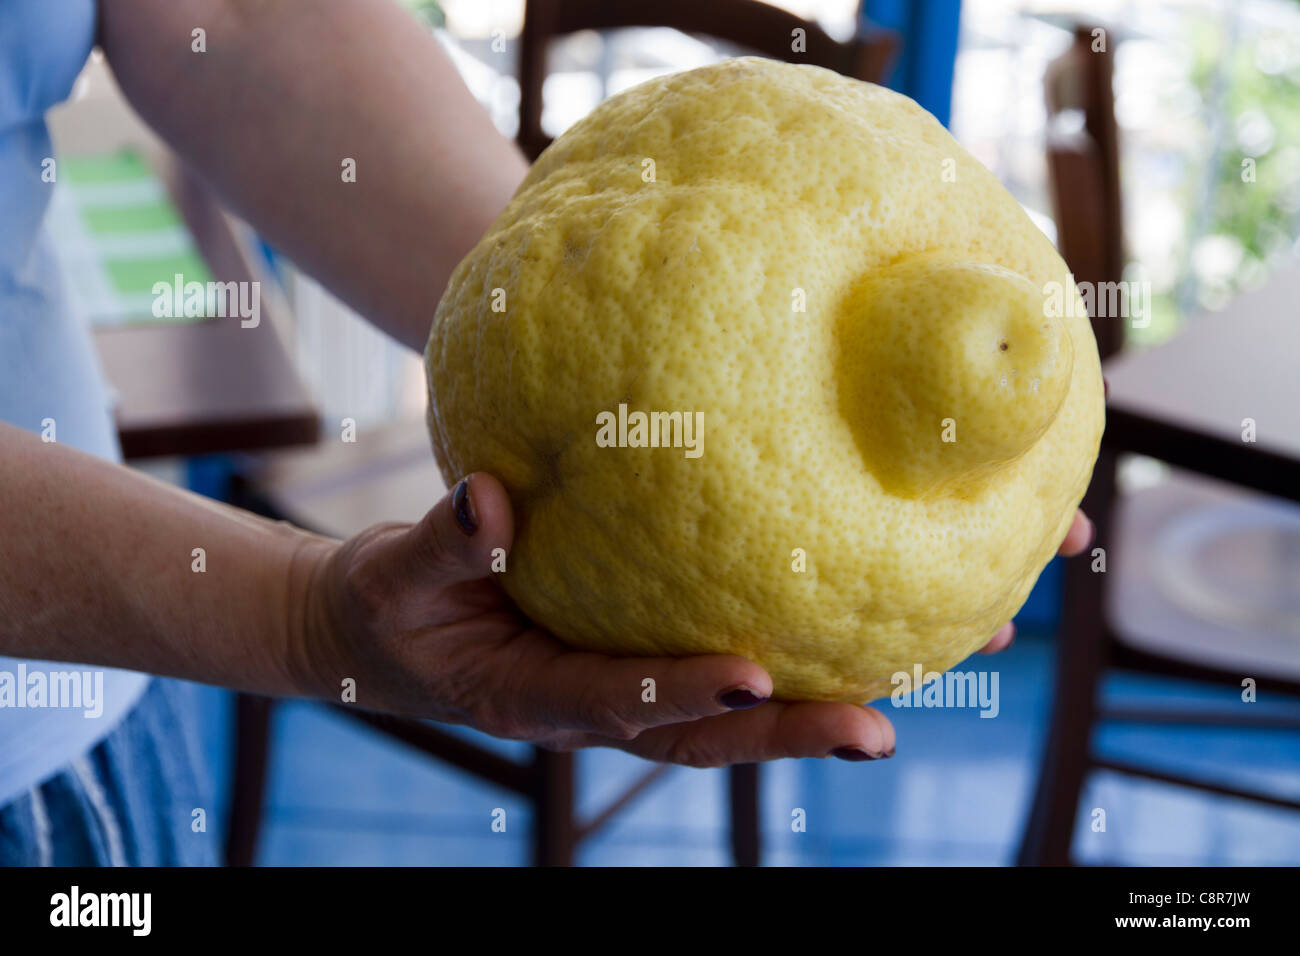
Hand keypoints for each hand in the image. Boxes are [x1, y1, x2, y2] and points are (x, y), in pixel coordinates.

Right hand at [290, 475, 1091, 766]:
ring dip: (818, 702)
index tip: (750, 680)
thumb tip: (488, 502)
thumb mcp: (396, 577)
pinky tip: (865, 619)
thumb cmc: (392, 609)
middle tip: (877, 730)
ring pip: (731, 713)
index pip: (619, 704)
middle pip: (704, 736)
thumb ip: (443, 547)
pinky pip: (723, 659)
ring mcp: (627, 690)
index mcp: (534, 696)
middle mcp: (597, 707)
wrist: (390, 635)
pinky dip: (795, 653)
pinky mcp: (642, 657)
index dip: (681, 695)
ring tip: (922, 673)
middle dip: (788, 736)